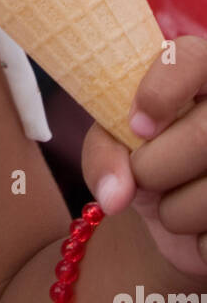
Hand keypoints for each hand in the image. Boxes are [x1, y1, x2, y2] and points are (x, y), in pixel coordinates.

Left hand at [81, 35, 206, 281]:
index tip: (136, 127)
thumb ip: (106, 152)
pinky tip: (203, 227)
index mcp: (206, 70)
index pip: (191, 59)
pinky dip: (199, 243)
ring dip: (173, 212)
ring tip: (176, 199)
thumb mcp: (117, 141)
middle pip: (199, 137)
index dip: (159, 93)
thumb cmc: (150, 155)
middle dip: (152, 168)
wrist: (183, 210)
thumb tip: (114, 195)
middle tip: (145, 175)